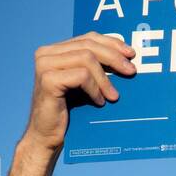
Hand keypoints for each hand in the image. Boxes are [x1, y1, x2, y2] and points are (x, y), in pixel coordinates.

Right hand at [22, 33, 136, 154]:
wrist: (47, 137)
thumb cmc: (67, 113)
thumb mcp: (82, 85)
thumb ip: (93, 67)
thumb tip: (126, 57)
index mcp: (54, 51)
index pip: (88, 38)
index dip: (111, 43)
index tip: (130, 54)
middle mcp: (46, 54)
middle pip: (88, 45)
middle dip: (113, 57)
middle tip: (130, 71)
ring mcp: (44, 65)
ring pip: (86, 59)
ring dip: (104, 78)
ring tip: (113, 96)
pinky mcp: (48, 80)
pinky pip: (81, 76)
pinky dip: (94, 89)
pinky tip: (99, 102)